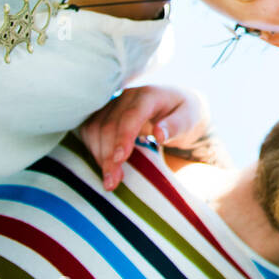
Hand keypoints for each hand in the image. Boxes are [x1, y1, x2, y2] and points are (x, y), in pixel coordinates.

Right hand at [78, 85, 207, 190]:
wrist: (176, 106)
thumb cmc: (185, 114)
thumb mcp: (190, 118)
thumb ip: (176, 125)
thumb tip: (160, 134)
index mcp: (150, 95)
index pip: (132, 114)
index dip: (123, 136)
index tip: (119, 159)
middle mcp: (127, 96)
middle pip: (109, 124)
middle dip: (108, 155)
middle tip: (112, 183)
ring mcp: (113, 103)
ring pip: (94, 127)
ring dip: (98, 155)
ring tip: (109, 180)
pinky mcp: (103, 113)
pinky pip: (89, 130)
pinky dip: (93, 149)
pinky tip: (104, 166)